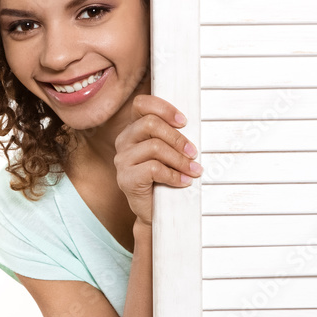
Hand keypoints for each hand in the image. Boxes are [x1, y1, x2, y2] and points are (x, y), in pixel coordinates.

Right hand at [113, 94, 199, 225]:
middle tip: (193, 152)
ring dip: (180, 160)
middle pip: (150, 123)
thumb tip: (194, 125)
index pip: (141, 104)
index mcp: (134, 129)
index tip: (184, 122)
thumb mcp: (169, 152)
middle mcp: (124, 141)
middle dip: (177, 138)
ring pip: (154, 146)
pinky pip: (154, 169)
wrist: (156, 212)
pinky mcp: (126, 178)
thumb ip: (172, 136)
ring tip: (193, 170)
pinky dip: (174, 175)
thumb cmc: (165, 179)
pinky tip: (184, 182)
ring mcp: (122, 160)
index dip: (163, 108)